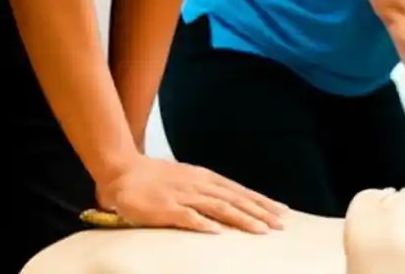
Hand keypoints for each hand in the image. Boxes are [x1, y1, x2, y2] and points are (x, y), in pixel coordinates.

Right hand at [95, 156, 287, 233]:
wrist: (122, 171)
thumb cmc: (156, 178)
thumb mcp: (187, 179)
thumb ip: (206, 190)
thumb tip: (229, 203)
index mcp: (206, 178)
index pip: (240, 191)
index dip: (261, 201)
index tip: (281, 211)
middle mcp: (199, 185)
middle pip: (236, 199)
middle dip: (260, 213)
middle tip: (280, 225)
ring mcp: (183, 196)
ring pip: (220, 208)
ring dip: (242, 219)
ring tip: (261, 230)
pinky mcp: (166, 208)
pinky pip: (188, 217)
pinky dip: (204, 224)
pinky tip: (219, 233)